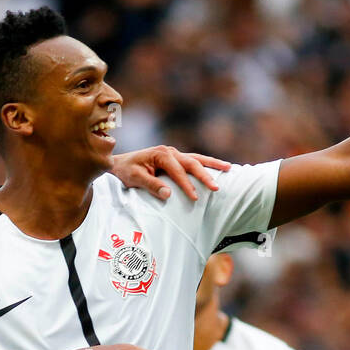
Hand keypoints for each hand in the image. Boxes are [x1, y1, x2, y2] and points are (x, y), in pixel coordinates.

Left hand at [110, 145, 229, 200]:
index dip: (187, 185)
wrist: (120, 163)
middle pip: (192, 162)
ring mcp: (174, 153)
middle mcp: (170, 151)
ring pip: (197, 158)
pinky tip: (218, 167)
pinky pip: (194, 160)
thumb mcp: (135, 178)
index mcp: (161, 154)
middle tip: (216, 187)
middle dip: (205, 175)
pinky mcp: (176, 158)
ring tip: (229, 168)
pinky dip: (206, 164)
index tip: (195, 198)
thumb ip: (151, 185)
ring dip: (213, 163)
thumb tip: (168, 194)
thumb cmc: (126, 171)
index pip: (178, 171)